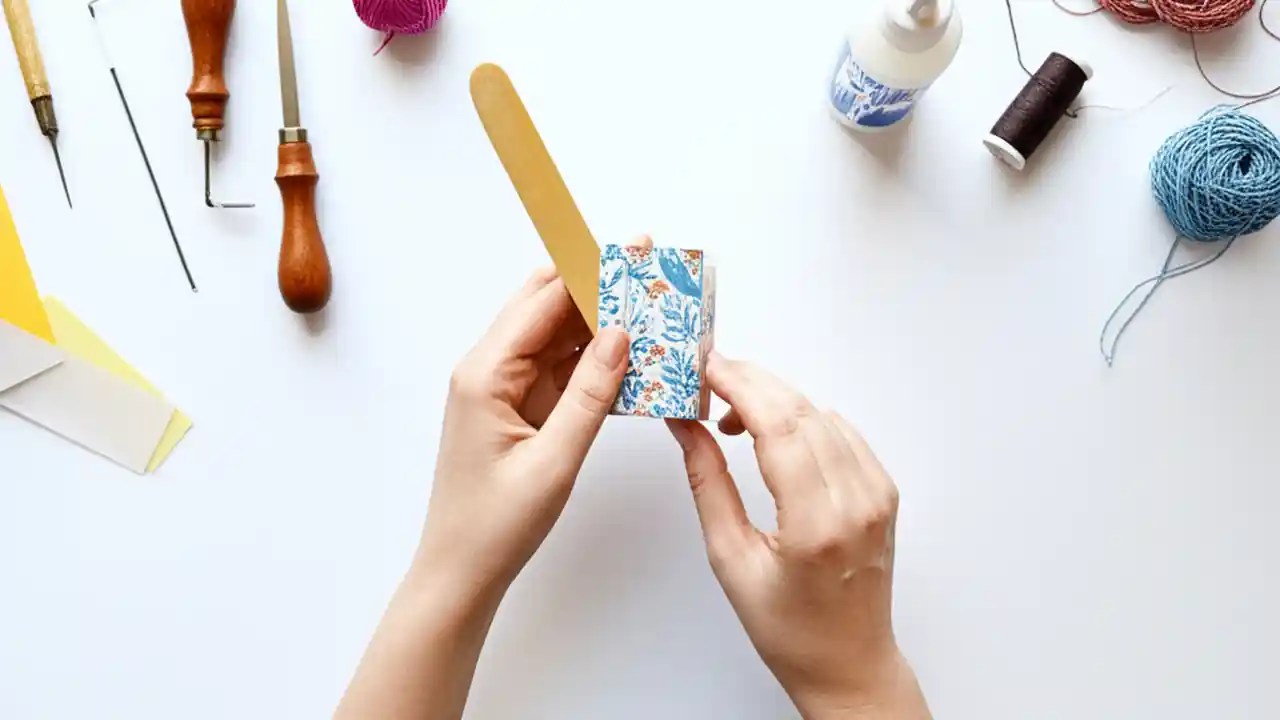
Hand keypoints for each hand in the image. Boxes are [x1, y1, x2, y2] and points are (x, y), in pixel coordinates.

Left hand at [413, 238, 650, 609]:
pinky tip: (632, 356)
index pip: (542, 302)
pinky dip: (595, 361)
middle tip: (648, 265)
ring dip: (600, 321)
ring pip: (557, 337)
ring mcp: (503, 389)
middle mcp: (489, 370)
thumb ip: (590, 395)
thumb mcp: (554, 461)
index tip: (634, 247)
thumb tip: (620, 334)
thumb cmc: (495, 524)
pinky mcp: (518, 409)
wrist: (461, 572)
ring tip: (650, 304)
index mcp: (485, 373)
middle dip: (596, 283)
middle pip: (547, 307)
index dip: (589, 270)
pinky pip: (561, 371)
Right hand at [667, 355, 929, 719]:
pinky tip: (773, 432)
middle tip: (710, 377)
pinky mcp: (884, 491)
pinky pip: (842, 432)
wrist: (848, 661)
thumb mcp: (730, 559)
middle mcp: (856, 503)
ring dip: (775, 400)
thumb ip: (708, 483)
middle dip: (752, 382)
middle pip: (802, 411)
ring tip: (732, 416)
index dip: (740, 385)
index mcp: (816, 526)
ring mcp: (877, 495)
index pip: (780, 426)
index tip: (707, 367)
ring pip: (822, 414)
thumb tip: (685, 426)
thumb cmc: (789, 628)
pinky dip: (803, 419)